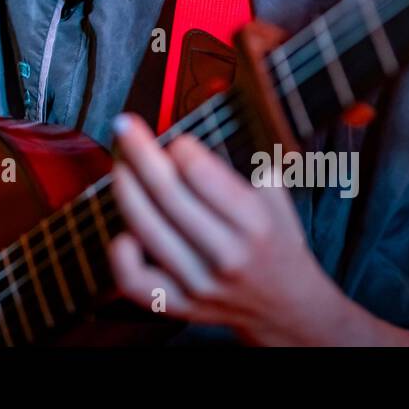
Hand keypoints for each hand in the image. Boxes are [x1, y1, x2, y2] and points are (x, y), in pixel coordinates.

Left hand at [106, 113, 408, 345]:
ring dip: (125, 188)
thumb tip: (207, 99)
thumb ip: (244, 154)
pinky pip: (133, 280)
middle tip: (124, 125)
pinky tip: (125, 228)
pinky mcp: (178, 306)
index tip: (176, 138)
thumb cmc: (277, 241)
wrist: (288, 310)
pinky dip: (120, 250)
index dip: (180, 147)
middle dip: (139, 151)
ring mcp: (199, 284)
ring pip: (145, 230)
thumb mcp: (275, 192)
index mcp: (255, 222)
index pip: (201, 174)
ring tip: (121, 165)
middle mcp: (227, 255)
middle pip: (167, 195)